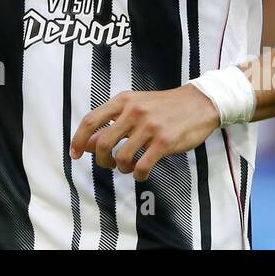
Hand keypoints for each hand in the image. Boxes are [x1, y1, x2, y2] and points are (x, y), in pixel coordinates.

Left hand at [69, 86, 220, 181]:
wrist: (199, 103)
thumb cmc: (164, 107)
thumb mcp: (136, 106)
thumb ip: (112, 122)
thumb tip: (88, 143)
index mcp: (123, 101)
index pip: (91, 121)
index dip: (78, 140)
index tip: (75, 154)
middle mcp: (134, 112)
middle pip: (103, 143)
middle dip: (102, 160)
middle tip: (109, 164)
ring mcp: (149, 127)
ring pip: (121, 157)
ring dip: (122, 168)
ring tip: (130, 166)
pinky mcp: (164, 142)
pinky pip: (141, 167)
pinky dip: (138, 175)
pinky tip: (141, 172)